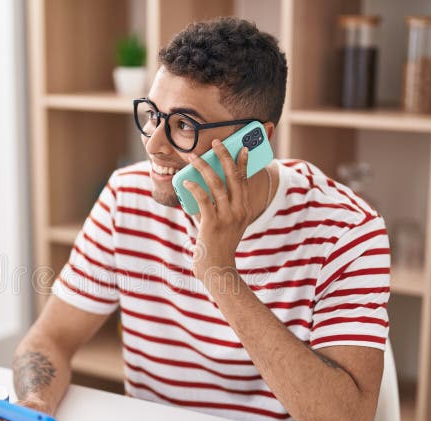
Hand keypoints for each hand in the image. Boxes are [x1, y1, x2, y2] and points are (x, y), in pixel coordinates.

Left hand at [183, 139, 252, 282]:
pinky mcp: (212, 224)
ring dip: (204, 167)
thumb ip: (221, 208)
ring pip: (216, 184)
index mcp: (244, 209)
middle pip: (233, 176)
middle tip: (215, 142)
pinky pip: (203, 199)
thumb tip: (204, 188)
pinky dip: (194, 187)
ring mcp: (227, 217)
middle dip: (224, 156)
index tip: (241, 147)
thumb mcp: (228, 225)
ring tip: (193, 157)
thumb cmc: (219, 246)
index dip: (243, 162)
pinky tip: (186, 181)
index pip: (245, 180)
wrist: (217, 268)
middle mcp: (239, 211)